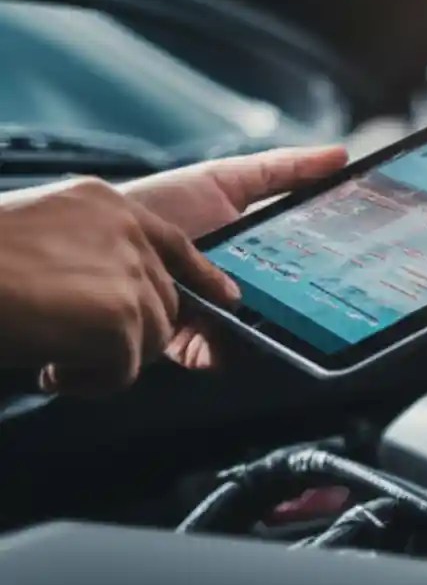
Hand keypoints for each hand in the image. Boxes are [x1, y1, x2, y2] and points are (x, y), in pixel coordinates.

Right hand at [0, 177, 238, 394]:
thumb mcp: (42, 235)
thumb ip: (91, 253)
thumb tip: (121, 300)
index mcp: (104, 204)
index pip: (174, 242)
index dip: (202, 275)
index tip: (225, 298)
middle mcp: (126, 233)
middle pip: (162, 304)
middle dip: (125, 334)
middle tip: (69, 341)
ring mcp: (129, 274)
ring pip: (149, 341)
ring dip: (105, 360)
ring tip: (51, 352)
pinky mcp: (122, 317)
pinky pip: (126, 370)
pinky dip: (91, 381)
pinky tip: (51, 369)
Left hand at [120, 145, 347, 368]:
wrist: (94, 236)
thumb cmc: (158, 204)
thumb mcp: (223, 179)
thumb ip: (283, 170)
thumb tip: (342, 156)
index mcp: (256, 254)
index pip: (302, 267)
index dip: (325, 268)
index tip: (346, 265)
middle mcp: (240, 289)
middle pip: (285, 308)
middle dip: (298, 309)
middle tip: (304, 299)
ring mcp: (216, 318)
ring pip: (255, 336)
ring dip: (256, 333)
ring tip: (245, 314)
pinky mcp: (186, 342)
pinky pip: (216, 357)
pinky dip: (217, 351)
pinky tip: (210, 333)